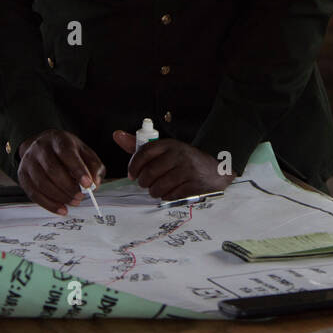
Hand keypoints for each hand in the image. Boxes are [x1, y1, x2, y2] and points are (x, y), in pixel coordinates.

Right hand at [16, 129, 105, 215]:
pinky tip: (62, 209)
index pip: (67, 154)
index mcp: (58, 139)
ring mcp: (28, 162)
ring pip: (41, 183)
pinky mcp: (22, 175)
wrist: (42, 145)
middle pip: (52, 170)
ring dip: (59, 197)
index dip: (78, 169)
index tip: (88, 184)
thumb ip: (93, 166)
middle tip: (81, 197)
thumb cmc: (67, 152)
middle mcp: (40, 148)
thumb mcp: (84, 152)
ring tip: (74, 202)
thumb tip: (94, 184)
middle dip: (68, 187)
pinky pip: (34, 194)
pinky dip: (49, 205)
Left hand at [112, 131, 234, 199]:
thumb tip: (116, 135)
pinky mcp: (194, 186)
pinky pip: (170, 196)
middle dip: (144, 182)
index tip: (132, 174)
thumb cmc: (183, 161)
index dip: (134, 166)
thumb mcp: (165, 150)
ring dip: (155, 191)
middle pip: (149, 173)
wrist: (215, 170)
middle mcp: (179, 155)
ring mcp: (187, 171)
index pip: (144, 153)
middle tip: (146, 184)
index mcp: (170, 145)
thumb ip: (139, 146)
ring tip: (159, 188)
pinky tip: (172, 192)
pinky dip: (168, 197)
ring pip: (158, 187)